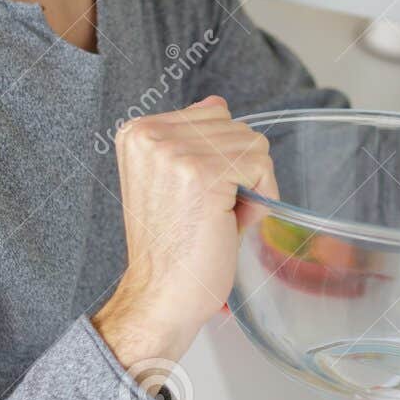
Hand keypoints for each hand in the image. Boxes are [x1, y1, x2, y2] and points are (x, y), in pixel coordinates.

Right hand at [92, 95, 276, 384]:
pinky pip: (262, 165)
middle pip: (236, 127)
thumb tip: (218, 103)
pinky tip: (229, 225)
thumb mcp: (173, 181)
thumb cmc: (173, 248)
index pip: (213, 116)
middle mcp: (150, 134)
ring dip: (250, 188)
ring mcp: (175, 151)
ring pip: (253, 145)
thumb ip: (193, 140)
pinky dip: (260, 200)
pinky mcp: (204, 173)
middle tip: (207, 215)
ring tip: (216, 220)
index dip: (220, 161)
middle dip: (237, 173)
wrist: (160, 296)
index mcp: (137, 131)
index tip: (195, 199)